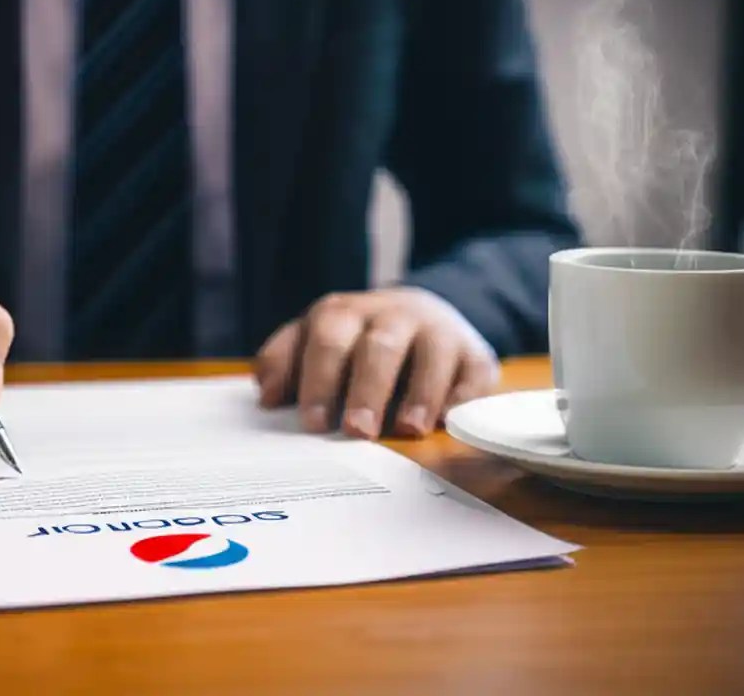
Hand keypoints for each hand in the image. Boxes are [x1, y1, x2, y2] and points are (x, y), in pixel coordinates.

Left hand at [254, 287, 498, 438]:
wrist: (420, 312)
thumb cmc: (353, 340)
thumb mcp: (312, 341)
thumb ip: (284, 362)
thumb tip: (267, 396)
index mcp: (343, 313)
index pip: (328, 341)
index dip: (320, 381)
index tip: (313, 421)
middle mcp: (393, 315)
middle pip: (380, 347)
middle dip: (367, 390)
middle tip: (358, 431)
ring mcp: (438, 331)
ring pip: (432, 354)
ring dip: (420, 393)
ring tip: (408, 429)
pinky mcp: (475, 353)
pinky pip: (474, 371)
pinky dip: (463, 396)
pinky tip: (449, 420)